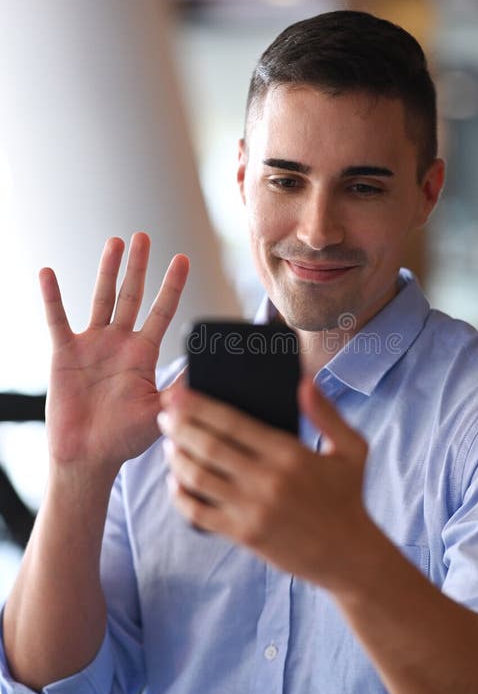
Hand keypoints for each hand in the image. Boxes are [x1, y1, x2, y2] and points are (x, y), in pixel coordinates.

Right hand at [41, 232, 188, 476]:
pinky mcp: (65, 354)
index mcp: (144, 354)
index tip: (182, 258)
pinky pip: (57, 319)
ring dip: (107, 270)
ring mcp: (92, 345)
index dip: (172, 286)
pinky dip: (52, 297)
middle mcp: (120, 343)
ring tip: (114, 241)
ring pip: (101, 299)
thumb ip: (184, 388)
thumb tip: (212, 372)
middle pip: (132, 295)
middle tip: (143, 236)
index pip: (162, 311)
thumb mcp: (162, 411)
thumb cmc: (125, 439)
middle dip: (139, 266)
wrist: (88, 457)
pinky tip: (48, 273)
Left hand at [159, 377, 373, 587]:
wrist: (349, 555)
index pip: (232, 422)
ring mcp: (253, 510)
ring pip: (198, 478)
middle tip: (165, 416)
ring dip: (176, 458)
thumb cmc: (348, 496)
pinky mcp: (244, 535)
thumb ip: (326, 413)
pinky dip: (180, 496)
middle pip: (208, 446)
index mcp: (290, 454)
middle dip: (179, 427)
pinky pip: (199, 513)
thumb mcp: (351, 448)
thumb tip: (304, 381)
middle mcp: (268, 480)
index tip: (178, 394)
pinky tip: (176, 483)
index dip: (199, 406)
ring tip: (169, 445)